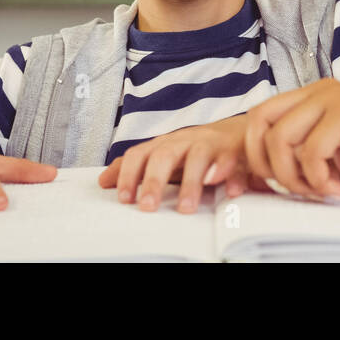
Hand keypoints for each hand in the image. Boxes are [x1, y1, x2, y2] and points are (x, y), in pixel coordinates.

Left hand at [97, 114, 256, 212]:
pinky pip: (234, 161)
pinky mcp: (236, 150)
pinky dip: (233, 176)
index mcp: (165, 144)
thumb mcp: (162, 155)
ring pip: (199, 157)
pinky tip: (230, 191)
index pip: (140, 154)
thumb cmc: (193, 149)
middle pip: (166, 155)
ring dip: (192, 183)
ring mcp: (211, 143)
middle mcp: (186, 141)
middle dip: (155, 181)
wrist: (236, 131)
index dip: (129, 175)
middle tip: (148, 207)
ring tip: (186, 208)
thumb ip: (134, 167)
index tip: (124, 199)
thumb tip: (103, 181)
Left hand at [244, 78, 339, 198]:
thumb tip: (261, 174)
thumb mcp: (330, 159)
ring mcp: (332, 97)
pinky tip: (339, 189)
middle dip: (265, 164)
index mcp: (310, 98)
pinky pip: (311, 150)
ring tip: (322, 190)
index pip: (257, 118)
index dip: (256, 156)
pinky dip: (319, 179)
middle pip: (257, 121)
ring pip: (280, 138)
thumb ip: (298, 156)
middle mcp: (317, 90)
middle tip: (295, 189)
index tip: (281, 185)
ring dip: (295, 177)